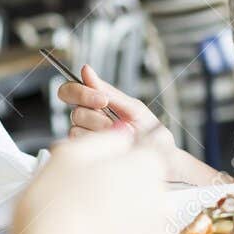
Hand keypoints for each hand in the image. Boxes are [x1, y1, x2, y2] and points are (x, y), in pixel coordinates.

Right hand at [7, 128, 172, 233]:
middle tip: (84, 199)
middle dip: (123, 187)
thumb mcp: (66, 158)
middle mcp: (162, 201)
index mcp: (145, 167)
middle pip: (147, 184)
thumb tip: (124, 133)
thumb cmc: (53, 219)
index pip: (155, 144)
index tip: (114, 160)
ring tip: (87, 229)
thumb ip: (103, 139)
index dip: (132, 150)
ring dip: (125, 220)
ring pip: (145, 218)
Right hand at [56, 64, 219, 186]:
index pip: (70, 91)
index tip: (102, 100)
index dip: (81, 92)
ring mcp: (86, 139)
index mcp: (96, 104)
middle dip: (96, 115)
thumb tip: (86, 70)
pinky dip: (99, 146)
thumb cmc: (149, 134)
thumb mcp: (133, 109)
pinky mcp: (86, 156)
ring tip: (121, 138)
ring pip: (76, 129)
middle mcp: (88, 120)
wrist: (163, 162)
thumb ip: (108, 92)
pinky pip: (81, 146)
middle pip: (74, 110)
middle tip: (114, 123)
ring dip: (101, 133)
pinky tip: (113, 149)